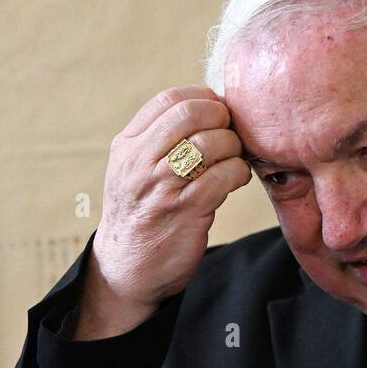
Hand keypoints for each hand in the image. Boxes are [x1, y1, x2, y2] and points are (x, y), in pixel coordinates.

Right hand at [89, 85, 251, 312]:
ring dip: (233, 147)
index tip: (218, 112)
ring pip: (210, 143)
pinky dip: (238, 173)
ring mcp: (162, 186)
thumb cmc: (140, 216)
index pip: (169, 99)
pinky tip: (236, 180)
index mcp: (128, 146)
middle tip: (231, 134)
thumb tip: (207, 111)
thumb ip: (158, 140)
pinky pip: (223, 176)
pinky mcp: (186, 210)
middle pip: (190, 114)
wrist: (128, 269)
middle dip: (221, 119)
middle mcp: (140, 162)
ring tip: (234, 160)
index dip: (203, 98)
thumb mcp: (133, 170)